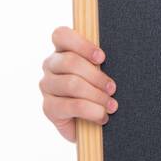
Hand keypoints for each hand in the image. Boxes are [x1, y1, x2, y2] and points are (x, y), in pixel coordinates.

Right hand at [41, 26, 118, 142]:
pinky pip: (72, 106)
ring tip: (111, 105)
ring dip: (97, 95)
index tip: (102, 58)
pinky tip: (102, 116)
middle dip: (96, 76)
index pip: (61, 35)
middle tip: (112, 88)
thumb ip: (100, 62)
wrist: (91, 125)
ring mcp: (47, 86)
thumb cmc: (99, 91)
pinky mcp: (48, 108)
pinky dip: (92, 111)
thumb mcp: (101, 72)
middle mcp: (50, 65)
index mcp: (62, 50)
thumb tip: (113, 55)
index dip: (82, 44)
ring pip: (72, 84)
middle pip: (70, 62)